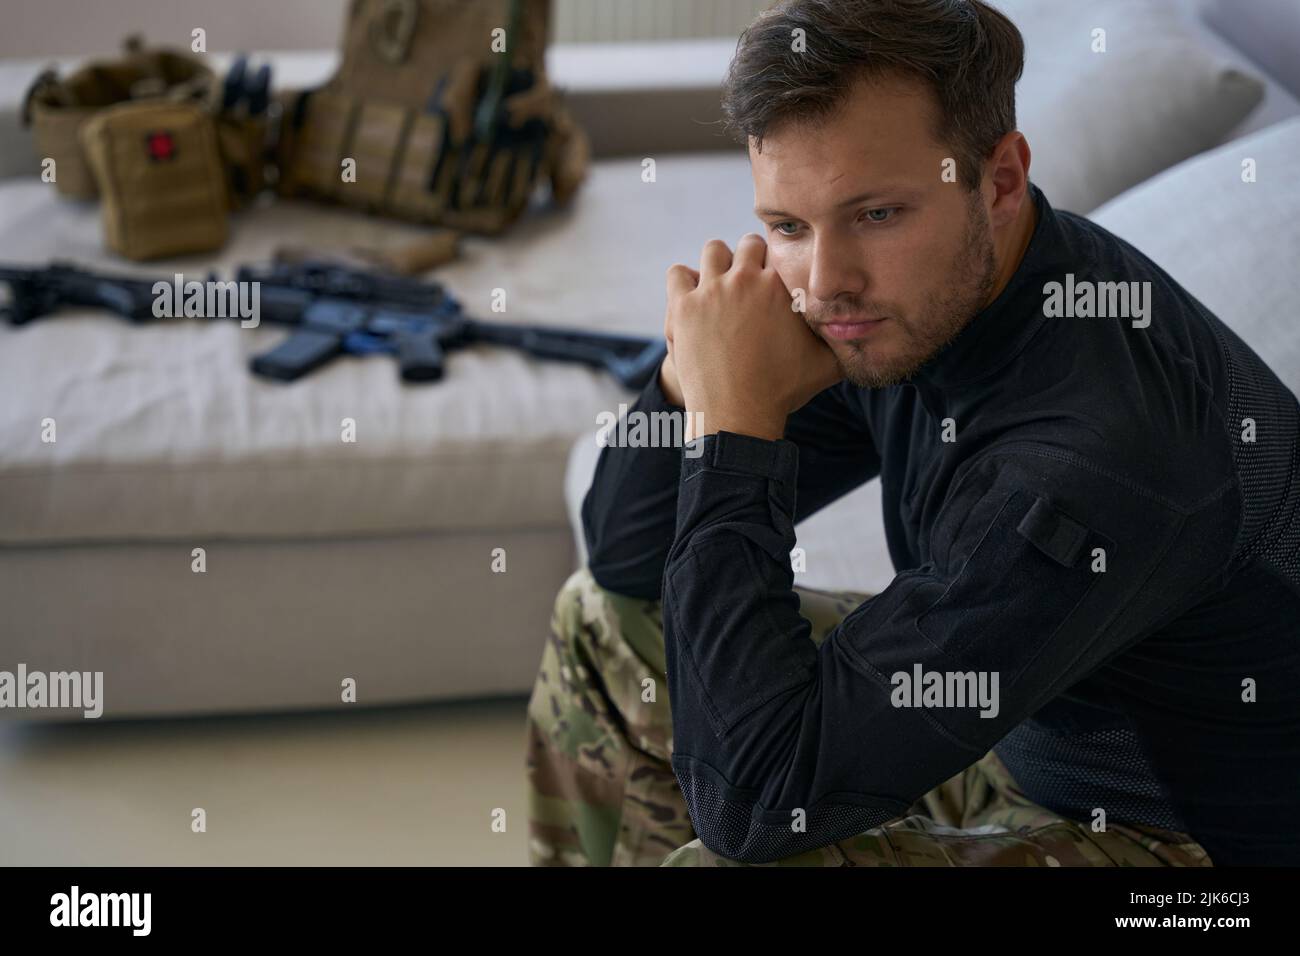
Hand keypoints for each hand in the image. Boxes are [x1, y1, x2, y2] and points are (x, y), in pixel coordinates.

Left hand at [665, 234, 841, 441]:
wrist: (738, 415)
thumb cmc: (782, 391)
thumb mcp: (826, 365)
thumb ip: (844, 340)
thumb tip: (865, 329)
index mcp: (781, 286)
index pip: (781, 251)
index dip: (778, 265)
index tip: (774, 281)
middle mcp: (745, 280)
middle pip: (749, 244)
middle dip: (751, 260)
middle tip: (750, 285)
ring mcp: (711, 291)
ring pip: (714, 251)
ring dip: (719, 265)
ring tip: (722, 288)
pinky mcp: (683, 306)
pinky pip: (678, 274)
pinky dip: (685, 282)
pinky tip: (695, 300)